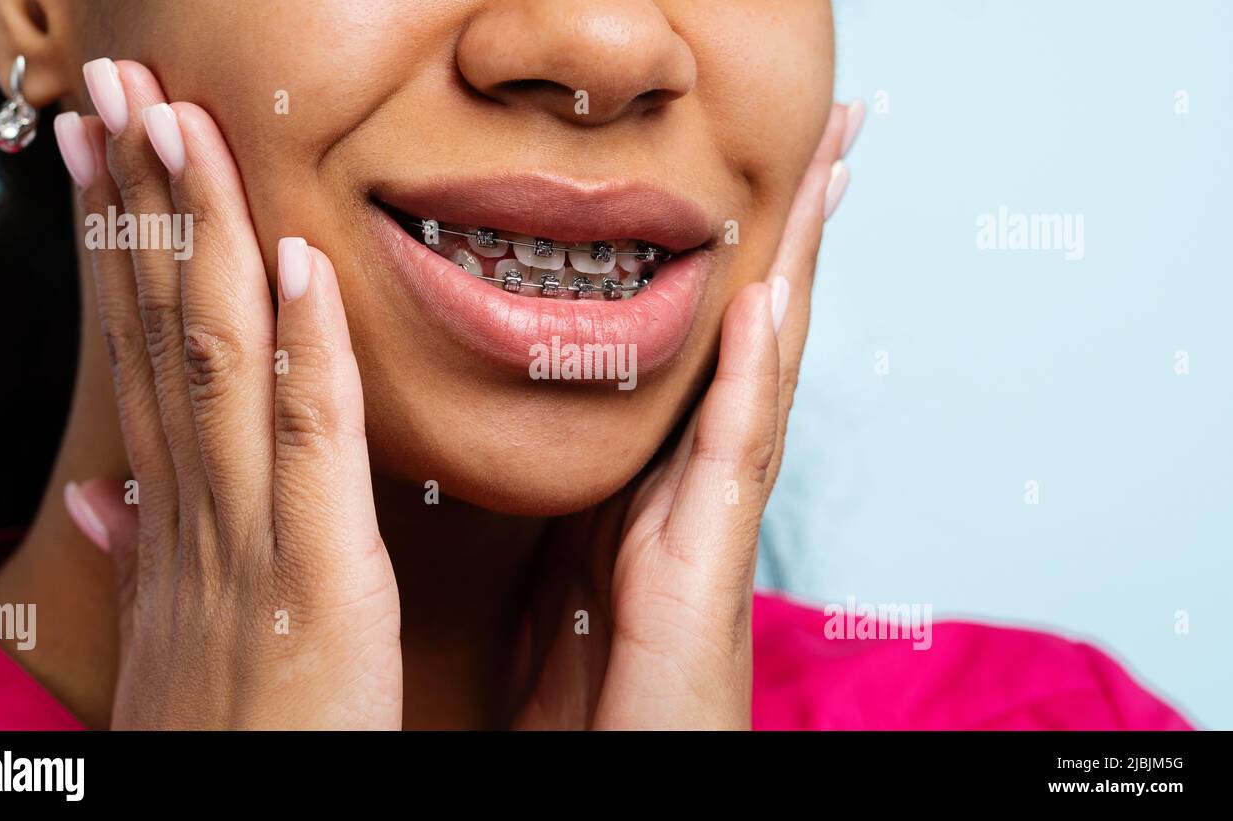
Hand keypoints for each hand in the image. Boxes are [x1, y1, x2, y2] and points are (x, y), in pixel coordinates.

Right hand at [60, 60, 401, 728]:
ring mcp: (247, 539)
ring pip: (217, 361)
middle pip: (161, 332)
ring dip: (200, 236)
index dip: (118, 247)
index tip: (103, 156)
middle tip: (117, 93)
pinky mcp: (316, 580)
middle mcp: (195, 511)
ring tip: (181, 127)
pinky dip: (304, 349)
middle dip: (139, 203)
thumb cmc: (228, 732)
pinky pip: (310, 445)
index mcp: (174, 520)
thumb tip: (113, 496)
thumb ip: (148, 550)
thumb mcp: (172, 635)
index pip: (140, 355)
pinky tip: (295, 262)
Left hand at [514, 103, 854, 728]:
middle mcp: (697, 486)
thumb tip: (548, 434)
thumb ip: (571, 498)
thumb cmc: (594, 695)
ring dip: (795, 270)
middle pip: (751, 337)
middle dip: (791, 237)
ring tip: (827, 174)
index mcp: (655, 478)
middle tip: (830, 139)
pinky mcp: (707, 566)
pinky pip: (733, 452)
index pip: (700, 345)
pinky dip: (755, 374)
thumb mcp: (567, 568)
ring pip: (760, 371)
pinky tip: (770, 299)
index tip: (753, 180)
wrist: (633, 773)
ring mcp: (711, 522)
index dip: (733, 260)